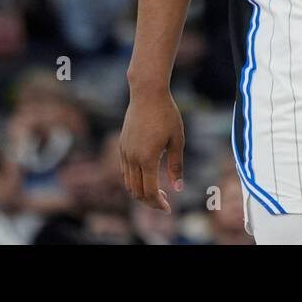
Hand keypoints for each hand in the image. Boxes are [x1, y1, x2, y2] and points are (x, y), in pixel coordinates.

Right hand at [119, 87, 184, 210]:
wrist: (147, 93)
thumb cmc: (167, 115)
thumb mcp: (177, 140)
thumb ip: (176, 166)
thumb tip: (178, 189)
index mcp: (147, 159)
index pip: (149, 192)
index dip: (158, 204)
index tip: (168, 208)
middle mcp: (132, 158)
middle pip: (136, 191)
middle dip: (149, 201)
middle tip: (164, 204)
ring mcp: (124, 151)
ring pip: (128, 182)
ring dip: (140, 192)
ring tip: (156, 193)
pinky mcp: (122, 145)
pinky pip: (126, 170)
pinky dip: (134, 180)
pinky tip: (147, 177)